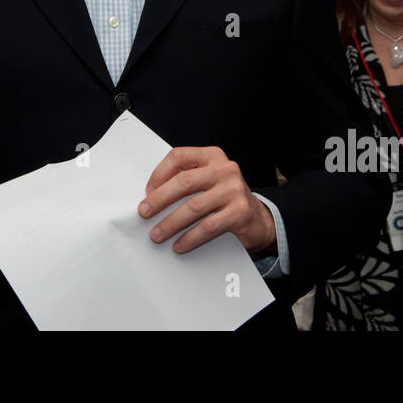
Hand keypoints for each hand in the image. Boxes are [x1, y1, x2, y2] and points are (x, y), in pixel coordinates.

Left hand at [139, 147, 275, 254]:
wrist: (258, 219)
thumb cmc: (225, 199)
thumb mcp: (207, 181)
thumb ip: (186, 181)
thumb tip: (151, 197)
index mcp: (212, 156)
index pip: (179, 157)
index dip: (159, 174)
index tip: (147, 191)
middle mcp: (225, 169)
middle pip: (184, 182)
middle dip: (160, 199)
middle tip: (144, 213)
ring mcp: (234, 190)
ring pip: (194, 207)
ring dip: (171, 223)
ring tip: (157, 235)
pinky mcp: (240, 212)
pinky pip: (208, 227)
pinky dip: (190, 238)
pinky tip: (179, 245)